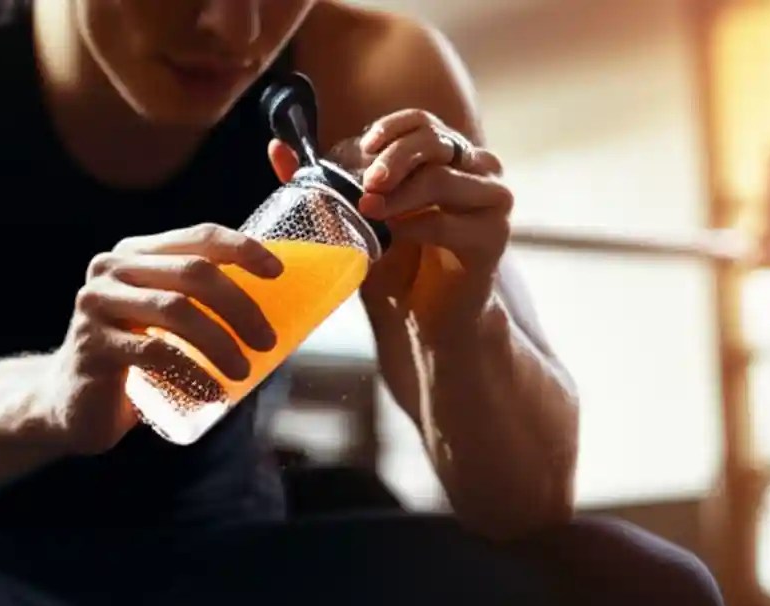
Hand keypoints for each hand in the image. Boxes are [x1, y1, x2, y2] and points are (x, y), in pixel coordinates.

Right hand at [39, 224, 280, 454]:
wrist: (69, 404)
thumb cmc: (132, 361)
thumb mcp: (164, 322)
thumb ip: (200, 304)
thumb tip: (280, 310)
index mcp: (135, 254)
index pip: (197, 237)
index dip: (242, 249)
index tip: (276, 273)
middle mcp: (112, 270)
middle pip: (192, 272)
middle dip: (240, 305)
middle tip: (267, 340)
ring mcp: (96, 306)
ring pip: (175, 310)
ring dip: (221, 341)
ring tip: (244, 370)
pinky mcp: (91, 347)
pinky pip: (152, 353)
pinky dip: (191, 372)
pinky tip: (211, 392)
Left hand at [268, 109, 512, 340]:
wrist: (424, 319)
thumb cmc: (394, 263)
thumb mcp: (355, 219)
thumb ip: (321, 183)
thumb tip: (276, 148)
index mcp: (445, 156)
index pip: (422, 122)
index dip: (391, 128)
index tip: (363, 146)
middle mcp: (475, 170)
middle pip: (435, 141)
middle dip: (393, 157)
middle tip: (365, 182)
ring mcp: (490, 201)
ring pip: (442, 178)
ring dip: (400, 193)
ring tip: (370, 211)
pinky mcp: (494, 236)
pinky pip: (450, 221)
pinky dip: (416, 226)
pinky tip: (394, 238)